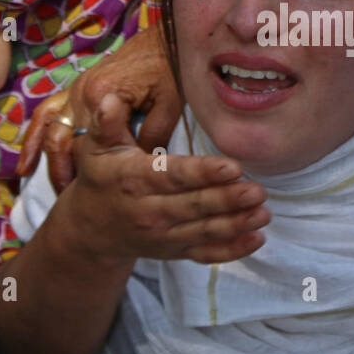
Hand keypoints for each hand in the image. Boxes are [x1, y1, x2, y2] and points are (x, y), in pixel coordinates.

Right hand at [18, 26, 181, 191]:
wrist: (164, 40)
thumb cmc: (170, 70)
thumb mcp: (169, 105)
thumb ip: (153, 136)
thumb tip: (142, 169)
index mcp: (102, 97)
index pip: (92, 145)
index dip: (94, 172)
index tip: (98, 196)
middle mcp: (81, 93)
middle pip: (62, 140)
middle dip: (61, 172)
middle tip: (67, 200)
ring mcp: (75, 90)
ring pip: (48, 128)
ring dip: (42, 157)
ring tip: (39, 185)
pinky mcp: (76, 88)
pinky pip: (46, 113)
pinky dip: (34, 136)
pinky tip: (26, 161)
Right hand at [60, 94, 268, 265]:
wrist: (89, 229)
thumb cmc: (101, 178)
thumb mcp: (95, 148)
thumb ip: (106, 123)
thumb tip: (109, 99)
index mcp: (134, 180)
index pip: (173, 176)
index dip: (202, 172)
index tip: (231, 166)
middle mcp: (149, 211)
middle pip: (194, 206)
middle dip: (227, 199)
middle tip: (257, 190)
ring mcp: (164, 236)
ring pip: (204, 231)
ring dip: (236, 224)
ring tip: (263, 213)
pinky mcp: (174, 251)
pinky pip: (205, 254)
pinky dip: (232, 251)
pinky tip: (256, 239)